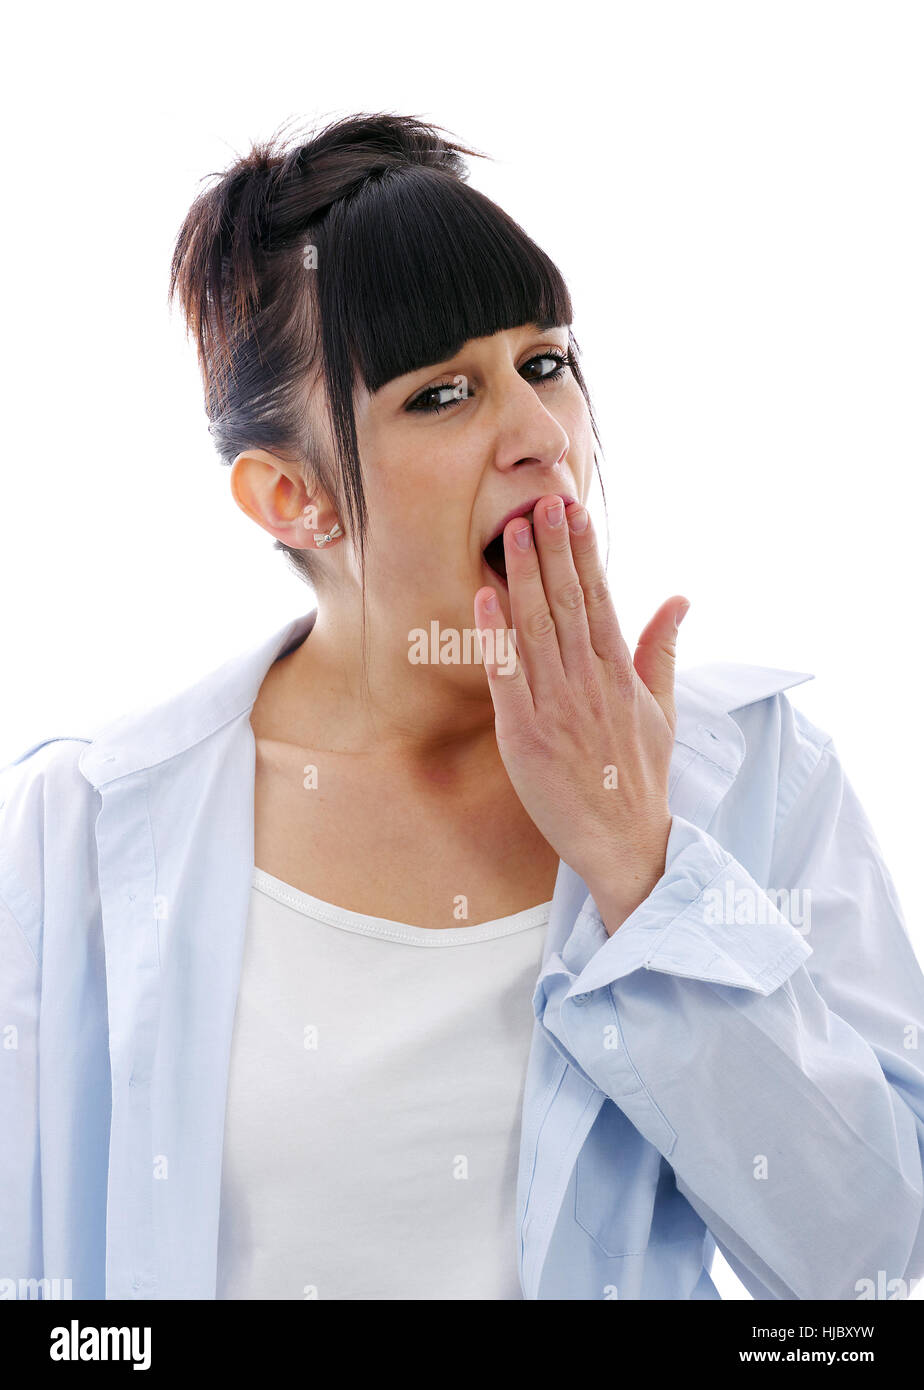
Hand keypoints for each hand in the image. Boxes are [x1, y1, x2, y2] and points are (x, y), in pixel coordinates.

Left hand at [473, 496, 688, 934]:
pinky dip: (496, 636)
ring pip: (537, 628)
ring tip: (514, 531)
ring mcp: (556, 706)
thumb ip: (661, 649)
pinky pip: (507, 676)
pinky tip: (486, 598)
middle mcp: (589, 681)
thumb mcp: (662, 709)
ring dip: (525, 576)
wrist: (623, 840)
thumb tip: (679, 598)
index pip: (599, 597)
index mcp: (619, 672)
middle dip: (554, 548)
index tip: (573, 510)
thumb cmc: (638, 775)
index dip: (584, 551)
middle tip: (540, 501)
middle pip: (567, 602)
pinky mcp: (525, 733)